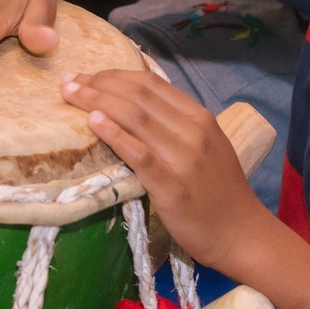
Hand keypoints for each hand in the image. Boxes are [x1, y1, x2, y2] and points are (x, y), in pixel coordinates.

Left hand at [60, 70, 266, 269]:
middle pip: (138, 95)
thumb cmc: (220, 192)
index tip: (88, 75)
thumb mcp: (207, 147)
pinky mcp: (171, 186)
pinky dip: (114, 133)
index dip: (115, 75)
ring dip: (97, 101)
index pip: (151, 84)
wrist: (241, 233)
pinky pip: (139, 153)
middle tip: (69, 82)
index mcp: (201, 118)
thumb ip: (178, 126)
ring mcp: (183, 158)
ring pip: (135, 117)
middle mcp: (193, 131)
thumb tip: (136, 108)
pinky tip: (93, 122)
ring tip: (70, 95)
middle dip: (98, 83)